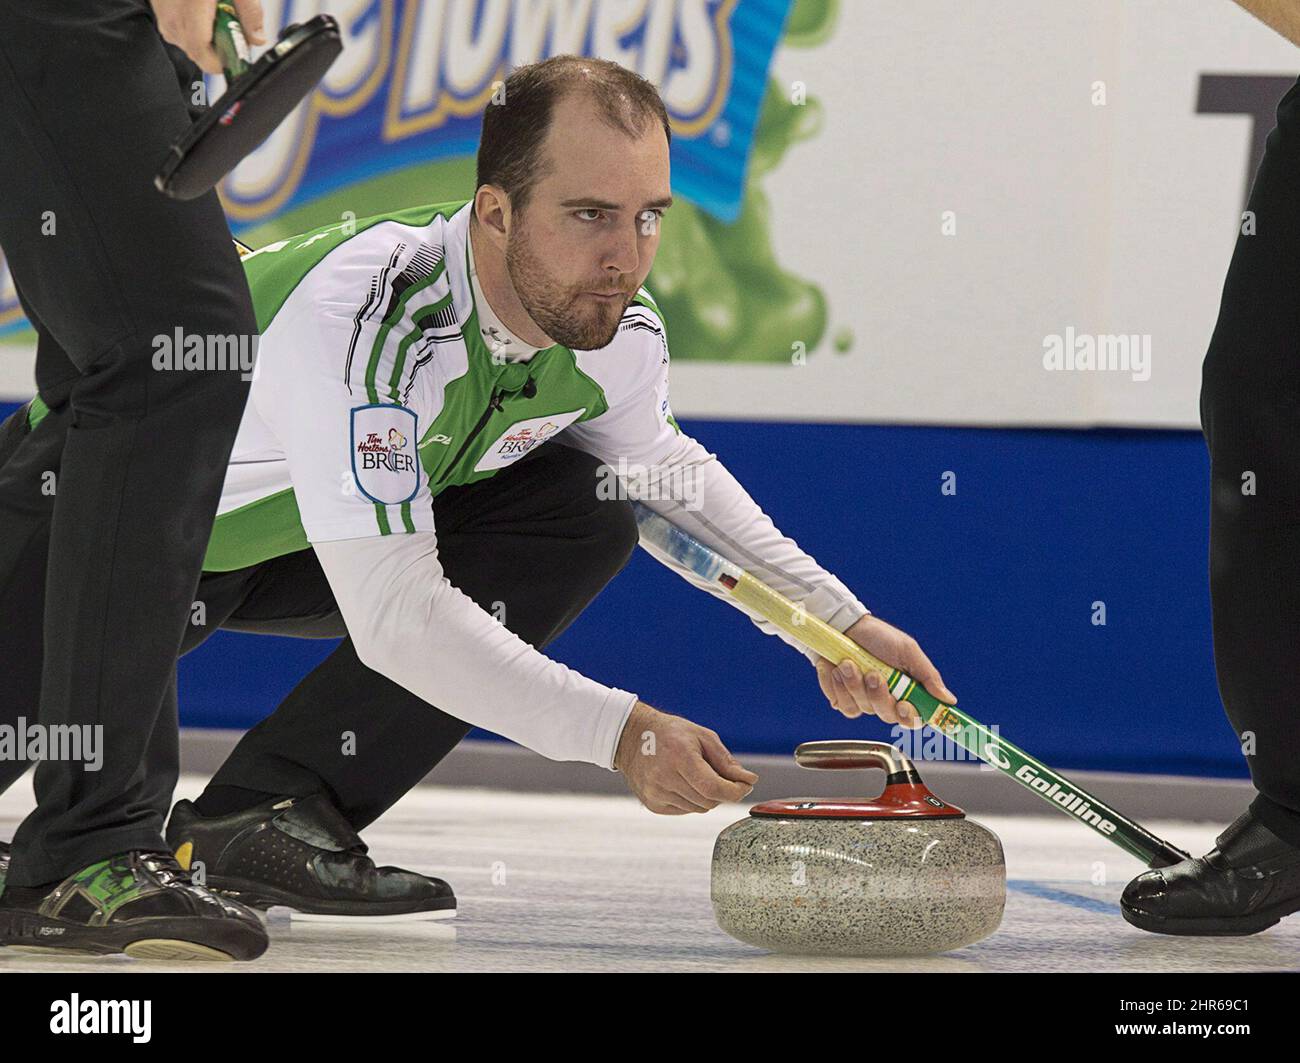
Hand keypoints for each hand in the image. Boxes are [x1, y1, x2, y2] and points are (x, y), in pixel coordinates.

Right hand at [151, 0, 266, 74]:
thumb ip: (249, 13)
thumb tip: (257, 39)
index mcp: (191, 10)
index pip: (204, 56)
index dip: (224, 62)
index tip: (238, 55)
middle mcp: (172, 15)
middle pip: (197, 53)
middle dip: (218, 48)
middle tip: (231, 28)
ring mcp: (162, 13)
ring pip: (187, 42)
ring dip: (206, 37)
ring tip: (217, 13)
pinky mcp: (159, 8)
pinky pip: (177, 28)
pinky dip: (194, 25)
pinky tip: (204, 8)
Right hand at [614, 702, 756, 814]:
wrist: (632, 737)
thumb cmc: (671, 733)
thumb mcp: (702, 737)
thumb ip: (726, 762)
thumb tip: (749, 780)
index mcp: (679, 757)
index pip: (713, 788)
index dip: (735, 791)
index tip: (745, 785)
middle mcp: (664, 778)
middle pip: (709, 801)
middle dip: (724, 792)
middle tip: (725, 778)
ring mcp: (656, 794)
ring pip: (699, 808)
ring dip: (708, 796)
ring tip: (699, 776)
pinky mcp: (652, 804)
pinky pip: (685, 810)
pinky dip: (692, 800)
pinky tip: (684, 783)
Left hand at [814, 614, 955, 729]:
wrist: (843, 626)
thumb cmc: (877, 636)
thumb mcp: (907, 650)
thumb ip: (927, 676)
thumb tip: (949, 700)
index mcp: (905, 690)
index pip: (913, 718)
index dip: (910, 717)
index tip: (903, 705)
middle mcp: (885, 699)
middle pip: (886, 716)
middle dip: (878, 694)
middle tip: (872, 673)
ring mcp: (863, 700)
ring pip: (863, 709)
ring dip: (854, 685)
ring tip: (847, 663)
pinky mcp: (842, 697)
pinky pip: (843, 704)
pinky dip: (837, 686)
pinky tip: (835, 669)